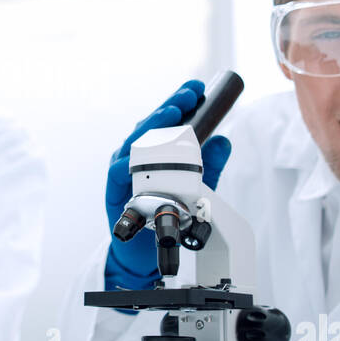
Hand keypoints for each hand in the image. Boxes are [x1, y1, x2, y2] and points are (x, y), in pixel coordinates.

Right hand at [103, 79, 232, 297]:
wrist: (144, 251)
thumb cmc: (165, 213)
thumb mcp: (196, 188)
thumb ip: (210, 166)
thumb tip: (224, 141)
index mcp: (153, 150)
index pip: (166, 120)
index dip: (180, 101)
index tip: (197, 89)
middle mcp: (136, 155)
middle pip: (150, 125)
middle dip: (170, 107)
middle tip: (189, 96)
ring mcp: (123, 170)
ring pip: (135, 142)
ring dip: (153, 127)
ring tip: (172, 115)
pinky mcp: (115, 189)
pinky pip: (120, 171)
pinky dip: (130, 160)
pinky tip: (143, 151)